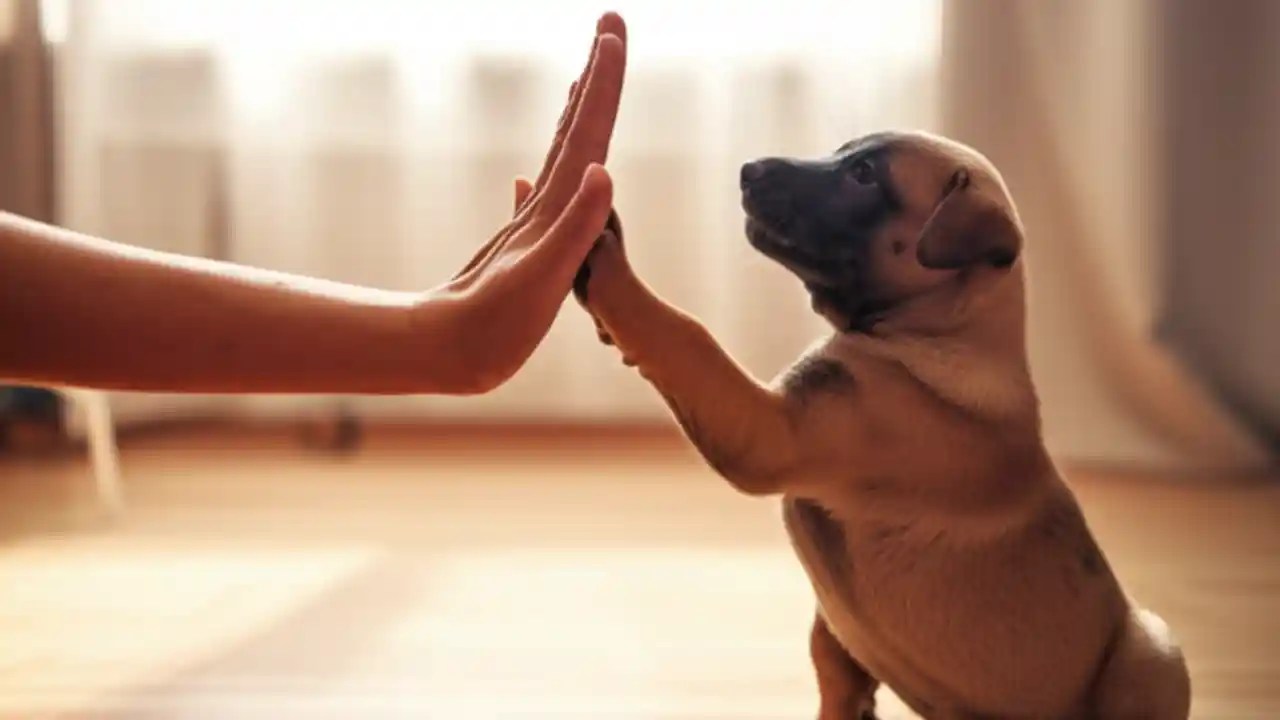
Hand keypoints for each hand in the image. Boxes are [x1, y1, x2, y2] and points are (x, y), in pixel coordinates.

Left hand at [420, 13, 626, 392]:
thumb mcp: (539, 281)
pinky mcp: (533, 239)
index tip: (612, 34)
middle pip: (577, 125)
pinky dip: (569, 154)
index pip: (587, 133)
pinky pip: (558, 182)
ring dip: (584, 105)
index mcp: (555, 208)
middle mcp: (547, 203)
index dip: (604, 83)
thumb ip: (575, 228)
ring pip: (567, 147)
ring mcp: (538, 219)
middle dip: (598, 74)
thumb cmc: (492, 327)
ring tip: (593, 68)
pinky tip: (570, 154)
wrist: (445, 351)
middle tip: (611, 22)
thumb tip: (604, 170)